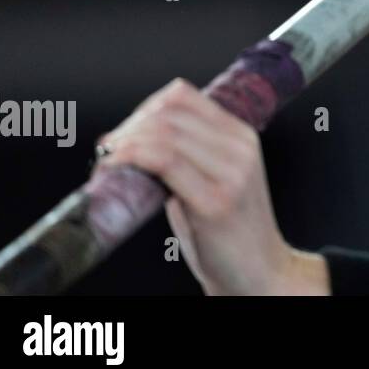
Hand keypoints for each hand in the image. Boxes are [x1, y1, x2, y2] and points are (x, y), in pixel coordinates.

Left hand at [95, 78, 318, 294]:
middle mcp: (240, 148)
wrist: (260, 272)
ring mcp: (231, 173)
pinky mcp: (215, 201)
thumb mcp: (216, 180)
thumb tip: (132, 141)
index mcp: (242, 136)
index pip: (183, 96)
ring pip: (164, 135)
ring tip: (108, 163)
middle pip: (168, 114)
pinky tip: (116, 169)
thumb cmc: (230, 232)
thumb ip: (188, 156)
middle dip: (128, 128)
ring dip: (124, 144)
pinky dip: (133, 159)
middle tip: (108, 151)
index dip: (143, 107)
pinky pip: (165, 162)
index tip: (124, 131)